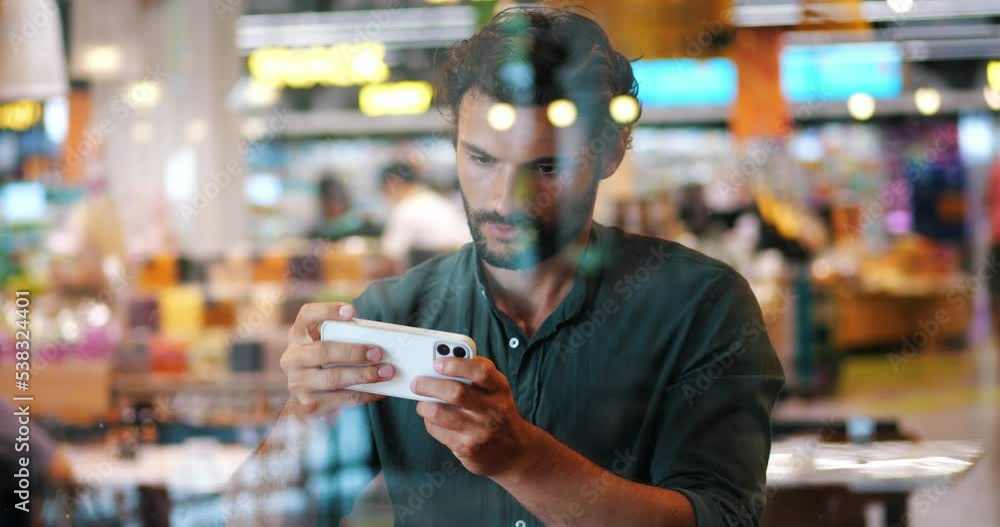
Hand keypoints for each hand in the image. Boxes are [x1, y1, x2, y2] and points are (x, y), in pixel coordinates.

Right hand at [280, 302, 393, 415]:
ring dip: (363, 375)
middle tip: (378, 352)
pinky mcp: (308, 405)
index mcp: (298, 336)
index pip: (307, 315)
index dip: (327, 310)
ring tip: (386, 372)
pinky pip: (341, 399)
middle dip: (354, 352)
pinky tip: (381, 390)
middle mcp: (292, 358)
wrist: (305, 400)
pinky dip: (365, 395)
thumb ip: (345, 338)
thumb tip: (382, 340)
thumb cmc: (325, 364)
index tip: (352, 311)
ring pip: (333, 378)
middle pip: (323, 351)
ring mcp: (297, 383)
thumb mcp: (328, 346)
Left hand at [411, 356, 538, 477]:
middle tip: (417, 383)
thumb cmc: (497, 412)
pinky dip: (429, 422)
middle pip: (455, 392)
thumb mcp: (496, 391)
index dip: (456, 364)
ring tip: (423, 403)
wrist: (515, 452)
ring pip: (439, 413)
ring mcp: (480, 431)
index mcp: (500, 389)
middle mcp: (493, 409)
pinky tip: (433, 420)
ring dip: (424, 405)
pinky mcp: (467, 448)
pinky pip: (436, 430)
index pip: (481, 371)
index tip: (437, 363)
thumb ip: (474, 375)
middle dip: (429, 385)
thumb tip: (439, 361)